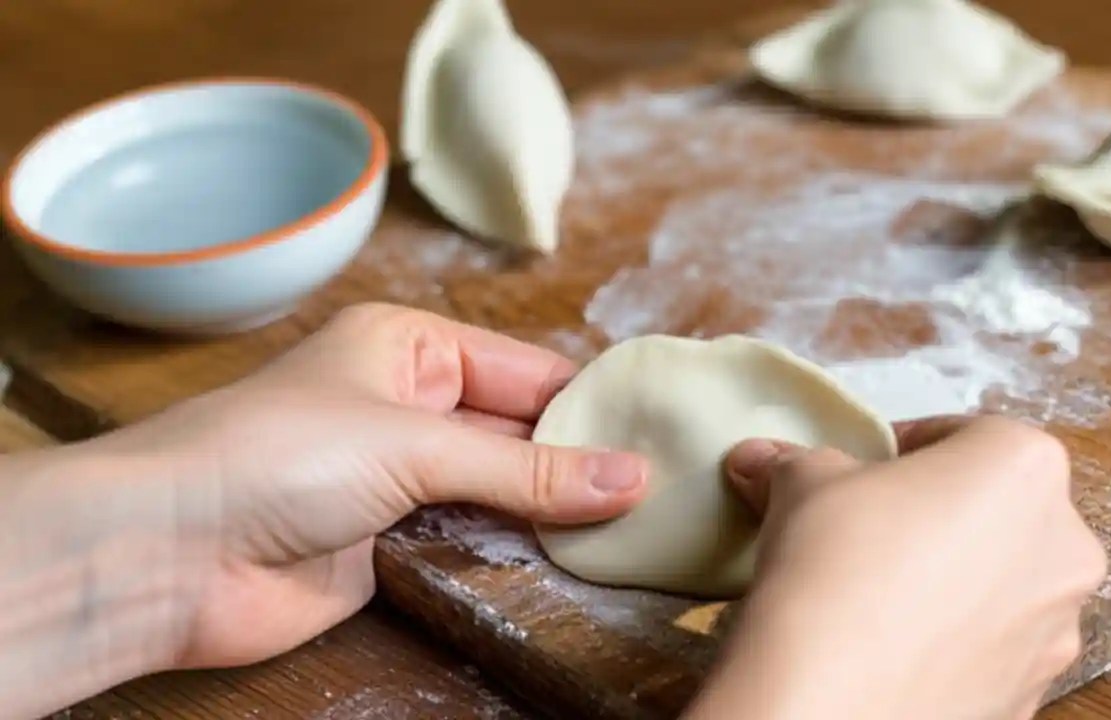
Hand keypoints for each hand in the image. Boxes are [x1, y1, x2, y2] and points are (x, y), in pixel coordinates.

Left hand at [0, 303, 646, 717]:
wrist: (169, 552)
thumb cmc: (278, 456)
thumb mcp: (416, 443)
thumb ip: (526, 471)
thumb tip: (632, 480)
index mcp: (410, 347)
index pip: (527, 372)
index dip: (589, 408)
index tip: (659, 442)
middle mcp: (408, 405)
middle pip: (518, 435)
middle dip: (578, 465)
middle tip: (661, 496)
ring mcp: (399, 479)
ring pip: (499, 493)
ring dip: (550, 516)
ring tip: (635, 535)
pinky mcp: (389, 545)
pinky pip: (470, 544)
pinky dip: (513, 555)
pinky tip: (571, 568)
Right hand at [684, 417, 1105, 719]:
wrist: (831, 698)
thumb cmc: (835, 565)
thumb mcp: (802, 483)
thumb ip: (794, 463)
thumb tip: (761, 461)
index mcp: (1024, 465)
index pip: (964, 435)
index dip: (903, 452)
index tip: (862, 474)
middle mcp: (1066, 543)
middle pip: (996, 512)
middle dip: (936, 518)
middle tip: (869, 533)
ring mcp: (1057, 628)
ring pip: (1002, 585)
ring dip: (952, 582)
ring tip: (876, 598)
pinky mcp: (1033, 694)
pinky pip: (992, 651)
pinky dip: (953, 644)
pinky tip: (893, 649)